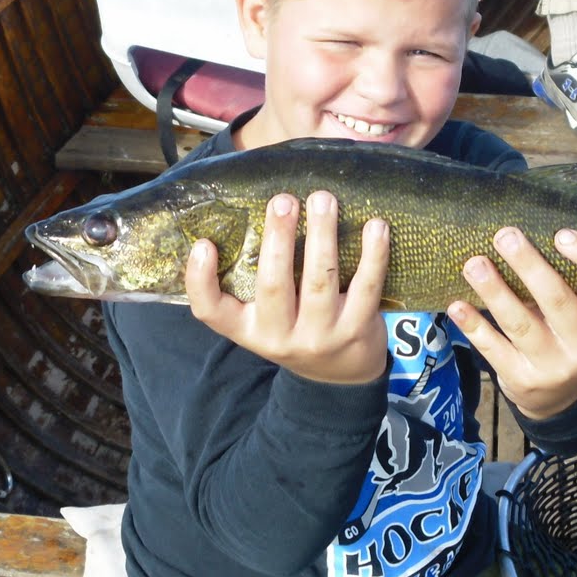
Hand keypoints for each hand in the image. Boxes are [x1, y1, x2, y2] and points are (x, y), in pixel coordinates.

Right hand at [186, 191, 390, 385]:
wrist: (341, 377)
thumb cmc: (296, 329)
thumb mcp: (265, 318)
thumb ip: (253, 280)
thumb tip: (255, 213)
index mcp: (249, 329)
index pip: (212, 311)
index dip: (201, 280)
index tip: (203, 244)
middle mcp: (280, 337)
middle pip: (273, 284)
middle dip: (278, 238)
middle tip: (283, 200)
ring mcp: (320, 336)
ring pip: (319, 281)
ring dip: (322, 235)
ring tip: (323, 199)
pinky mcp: (357, 331)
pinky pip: (366, 287)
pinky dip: (373, 255)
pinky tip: (376, 226)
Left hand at [447, 227, 576, 419]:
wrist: (559, 397)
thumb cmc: (567, 334)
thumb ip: (567, 282)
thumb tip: (523, 233)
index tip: (560, 234)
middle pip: (557, 299)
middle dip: (528, 264)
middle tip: (505, 235)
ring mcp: (553, 365)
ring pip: (520, 323)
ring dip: (494, 291)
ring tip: (474, 264)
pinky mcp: (522, 379)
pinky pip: (494, 350)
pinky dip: (474, 326)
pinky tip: (457, 306)